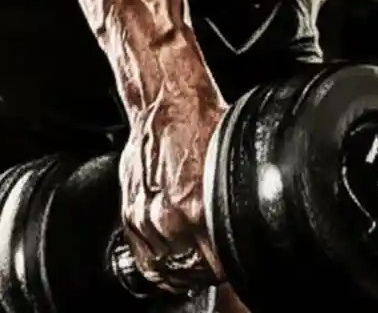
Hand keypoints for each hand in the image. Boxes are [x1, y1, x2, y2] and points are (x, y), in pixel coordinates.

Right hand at [119, 91, 228, 291]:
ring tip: (197, 259)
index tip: (232, 261)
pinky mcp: (130, 216)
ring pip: (167, 270)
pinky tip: (173, 256)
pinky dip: (160, 263)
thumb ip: (232, 203)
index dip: (227, 267)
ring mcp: (145, 220)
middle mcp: (169, 219)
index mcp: (198, 209)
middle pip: (191, 272)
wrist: (165, 104)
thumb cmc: (199, 125)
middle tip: (217, 261)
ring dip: (183, 269)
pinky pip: (144, 258)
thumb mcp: (230, 166)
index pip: (216, 267)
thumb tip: (247, 223)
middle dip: (207, 269)